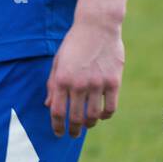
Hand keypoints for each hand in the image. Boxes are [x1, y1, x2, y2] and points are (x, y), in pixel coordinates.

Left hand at [44, 16, 123, 136]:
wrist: (96, 27)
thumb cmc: (74, 44)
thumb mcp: (57, 62)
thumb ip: (53, 85)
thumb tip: (49, 106)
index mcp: (62, 79)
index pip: (58, 111)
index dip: (57, 126)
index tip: (58, 133)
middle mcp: (79, 84)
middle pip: (75, 117)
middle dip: (73, 130)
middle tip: (72, 134)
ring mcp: (98, 84)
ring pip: (94, 115)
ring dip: (89, 124)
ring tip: (87, 125)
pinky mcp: (113, 82)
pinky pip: (111, 107)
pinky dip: (105, 115)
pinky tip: (102, 115)